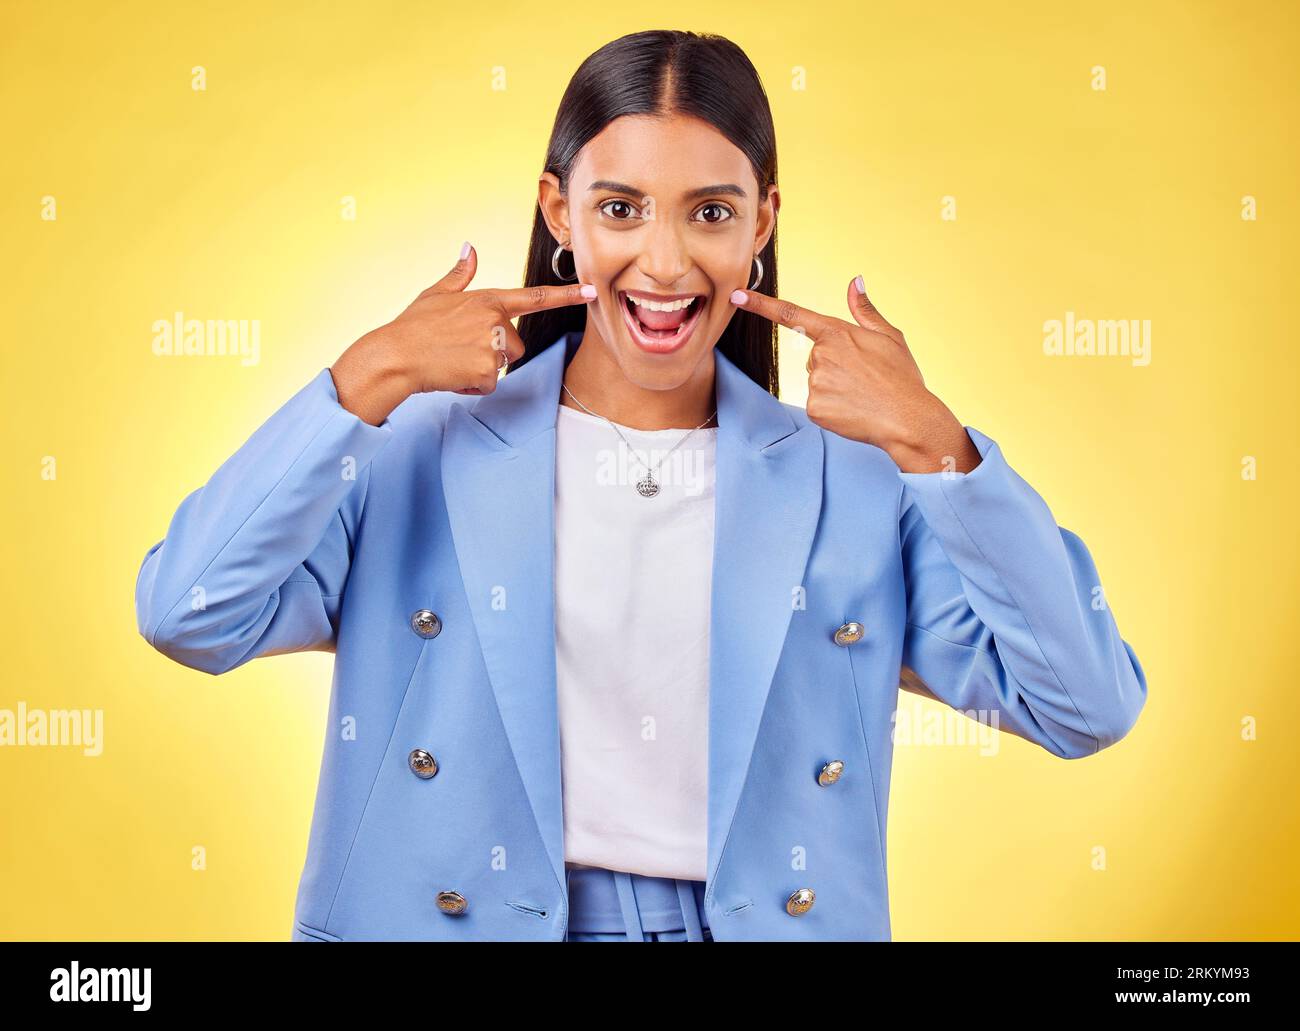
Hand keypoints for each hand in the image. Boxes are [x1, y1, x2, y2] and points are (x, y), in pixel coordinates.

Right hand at [331, 243, 594, 424]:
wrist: (395, 356)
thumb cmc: (413, 326)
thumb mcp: (436, 294)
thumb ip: (461, 275)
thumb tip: (471, 249)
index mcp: (488, 300)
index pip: (535, 297)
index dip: (566, 295)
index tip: (592, 291)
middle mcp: (496, 321)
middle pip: (514, 345)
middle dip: (492, 352)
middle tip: (459, 348)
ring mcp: (493, 346)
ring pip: (501, 365)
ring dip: (481, 369)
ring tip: (453, 360)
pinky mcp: (488, 371)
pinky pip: (489, 384)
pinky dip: (471, 384)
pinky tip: (451, 373)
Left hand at [729, 277, 980, 473]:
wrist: (909, 419)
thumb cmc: (902, 378)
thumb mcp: (889, 337)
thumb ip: (865, 311)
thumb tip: (855, 282)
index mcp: (837, 333)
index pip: (792, 314)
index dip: (761, 304)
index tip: (737, 295)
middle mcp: (821, 355)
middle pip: (815, 357)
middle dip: (834, 365)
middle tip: (864, 378)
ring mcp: (816, 383)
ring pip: (816, 381)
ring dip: (834, 388)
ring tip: (862, 395)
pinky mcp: (814, 408)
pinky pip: (817, 405)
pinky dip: (833, 409)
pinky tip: (853, 410)